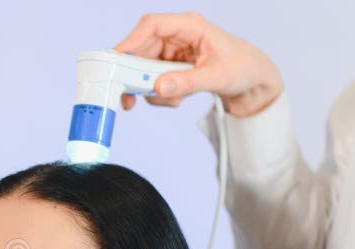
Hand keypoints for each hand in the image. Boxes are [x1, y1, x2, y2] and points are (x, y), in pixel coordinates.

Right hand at [114, 12, 283, 117]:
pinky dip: (159, 94)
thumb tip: (159, 87)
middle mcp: (177, 36)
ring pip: (143, 68)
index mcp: (190, 26)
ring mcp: (172, 53)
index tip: (118, 61)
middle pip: (141, 49)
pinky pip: (152, 80)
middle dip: (134, 74)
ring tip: (171, 101)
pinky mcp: (170, 68)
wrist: (252, 81)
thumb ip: (187, 82)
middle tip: (128, 97)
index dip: (131, 41)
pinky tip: (176, 100)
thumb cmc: (243, 67)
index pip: (152, 25)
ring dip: (149, 89)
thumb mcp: (217, 76)